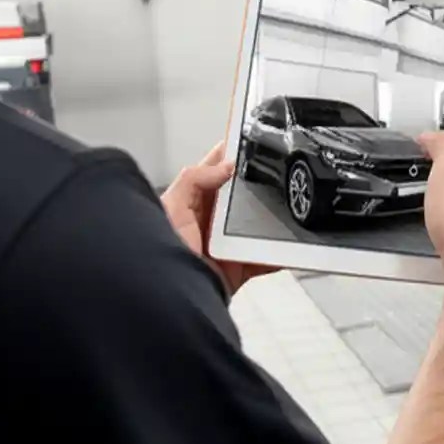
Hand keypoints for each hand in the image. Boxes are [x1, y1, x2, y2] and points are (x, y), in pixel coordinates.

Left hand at [161, 142, 277, 294]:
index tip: (252, 140)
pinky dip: (279, 254)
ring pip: (257, 225)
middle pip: (242, 196)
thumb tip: (226, 165)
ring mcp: (225, 245)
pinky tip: (288, 246)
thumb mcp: (170, 207)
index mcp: (191, 201)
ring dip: (271, 220)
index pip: (215, 170)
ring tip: (287, 207)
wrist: (167, 303)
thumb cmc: (155, 258)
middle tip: (277, 173)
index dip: (232, 154)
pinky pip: (265, 257)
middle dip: (259, 186)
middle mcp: (209, 222)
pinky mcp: (238, 268)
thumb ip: (194, 180)